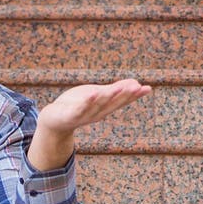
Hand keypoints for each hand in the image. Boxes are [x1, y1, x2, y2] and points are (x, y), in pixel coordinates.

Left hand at [27, 79, 150, 171]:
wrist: (54, 120)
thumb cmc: (77, 106)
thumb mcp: (98, 95)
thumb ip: (116, 90)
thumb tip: (138, 83)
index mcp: (105, 108)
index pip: (122, 101)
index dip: (135, 95)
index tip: (148, 88)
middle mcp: (97, 113)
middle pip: (113, 103)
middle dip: (125, 96)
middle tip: (138, 87)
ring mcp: (84, 116)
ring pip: (98, 106)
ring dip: (108, 98)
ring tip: (119, 88)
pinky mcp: (70, 116)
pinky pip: (80, 109)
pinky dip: (86, 103)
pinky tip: (93, 94)